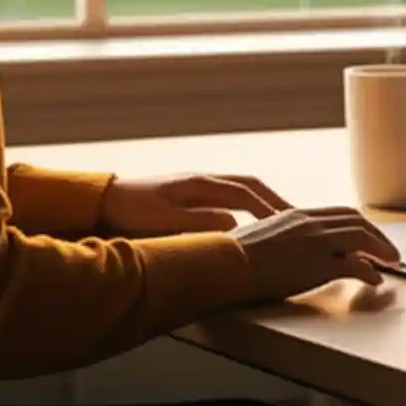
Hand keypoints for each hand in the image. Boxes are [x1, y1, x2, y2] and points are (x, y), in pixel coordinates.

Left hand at [98, 173, 293, 236]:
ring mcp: (199, 184)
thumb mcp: (165, 219)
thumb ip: (200, 222)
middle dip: (276, 200)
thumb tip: (235, 225)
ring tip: (284, 218)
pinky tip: (252, 219)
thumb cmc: (132, 211)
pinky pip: (231, 194)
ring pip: (243, 188)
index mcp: (201, 184)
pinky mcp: (192, 193)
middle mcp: (204, 179)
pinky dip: (249, 203)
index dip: (271, 209)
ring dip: (265, 201)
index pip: (247, 194)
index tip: (291, 225)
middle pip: (251, 185)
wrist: (104, 199)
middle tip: (301, 218)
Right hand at [230, 207, 402, 301]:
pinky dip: (370, 272)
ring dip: (381, 250)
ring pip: (361, 238)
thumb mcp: (263, 236)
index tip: (370, 235)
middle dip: (378, 235)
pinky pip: (355, 266)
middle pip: (357, 221)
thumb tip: (295, 248)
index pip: (341, 213)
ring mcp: (316, 242)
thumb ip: (285, 237)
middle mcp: (310, 223)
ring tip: (391, 263)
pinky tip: (375, 281)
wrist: (226, 265)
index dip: (361, 225)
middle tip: (389, 250)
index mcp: (298, 214)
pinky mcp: (318, 265)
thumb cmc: (234, 256)